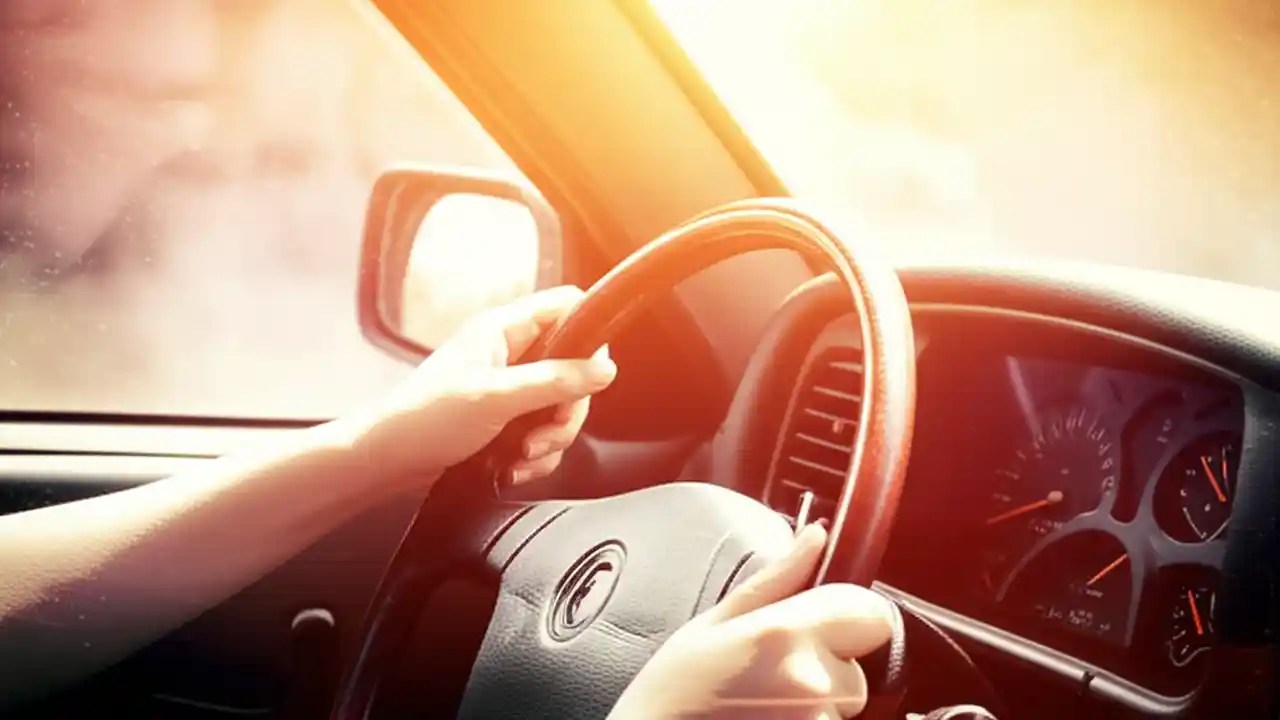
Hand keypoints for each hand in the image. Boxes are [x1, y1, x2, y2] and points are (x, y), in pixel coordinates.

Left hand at [348, 286, 615, 492]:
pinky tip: (515, 468)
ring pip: (560, 405)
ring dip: (551, 439)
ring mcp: (508, 385)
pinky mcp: (505, 417)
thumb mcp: (497, 398)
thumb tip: (604, 369)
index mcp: (503, 328)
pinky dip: (536, 455)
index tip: (591, 375)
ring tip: (524, 456)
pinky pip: (542, 431)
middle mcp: (509, 352)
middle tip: (546, 435)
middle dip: (566, 410)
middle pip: (572, 368)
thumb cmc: (425, 420)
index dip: (588, 334)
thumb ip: (555, 382)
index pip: (566, 307)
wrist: (388, 461)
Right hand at [610, 524, 893, 719]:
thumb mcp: (712, 624)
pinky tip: (767, 719)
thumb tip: (817, 535)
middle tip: (773, 677)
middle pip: (858, 665)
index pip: (873, 614)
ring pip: (844, 705)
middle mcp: (810, 682)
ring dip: (817, 704)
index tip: (821, 627)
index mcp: (785, 633)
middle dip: (828, 668)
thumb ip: (776, 578)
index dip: (850, 617)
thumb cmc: (670, 696)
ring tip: (764, 705)